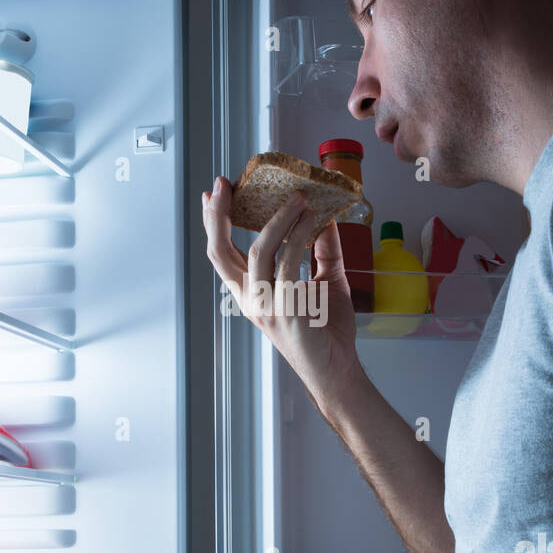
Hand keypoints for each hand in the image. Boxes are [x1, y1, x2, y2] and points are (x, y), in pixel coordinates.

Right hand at [202, 175, 364, 409]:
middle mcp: (250, 298)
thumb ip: (322, 250)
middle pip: (219, 251)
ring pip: (258, 250)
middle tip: (226, 184)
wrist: (338, 368)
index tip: (215, 193)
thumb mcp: (324, 281)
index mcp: (251, 292)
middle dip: (219, 215)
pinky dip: (299, 236)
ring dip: (277, 218)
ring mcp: (265, 305)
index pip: (222, 253)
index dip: (214, 222)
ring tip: (297, 198)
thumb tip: (325, 215)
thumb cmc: (326, 331)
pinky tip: (311, 221)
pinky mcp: (286, 309)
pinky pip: (288, 262)